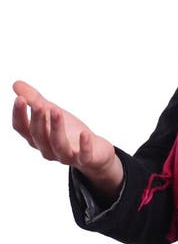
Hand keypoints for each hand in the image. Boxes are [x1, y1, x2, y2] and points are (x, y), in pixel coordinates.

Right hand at [12, 79, 122, 197]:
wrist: (95, 151)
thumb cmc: (69, 131)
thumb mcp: (52, 112)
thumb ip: (35, 100)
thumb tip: (15, 83)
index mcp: (37, 138)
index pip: (22, 128)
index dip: (19, 115)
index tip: (19, 99)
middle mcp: (48, 149)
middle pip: (38, 136)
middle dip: (38, 120)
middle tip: (38, 104)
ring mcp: (66, 156)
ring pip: (58, 145)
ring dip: (56, 128)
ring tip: (56, 111)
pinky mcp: (85, 160)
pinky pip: (83, 156)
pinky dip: (84, 146)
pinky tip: (84, 133)